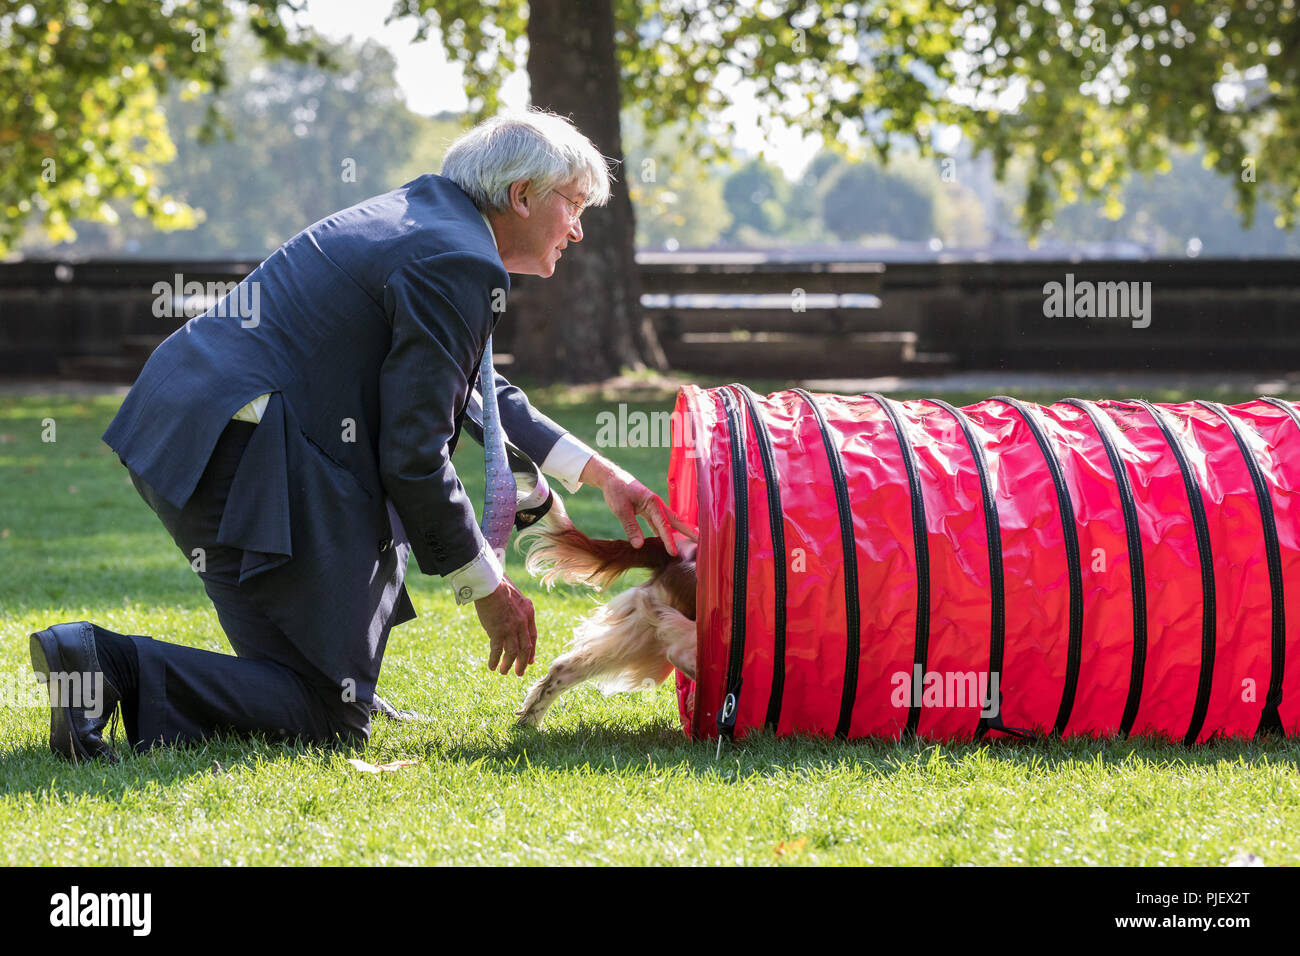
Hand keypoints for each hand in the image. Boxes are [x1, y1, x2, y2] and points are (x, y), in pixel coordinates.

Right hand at [474, 575, 536, 675]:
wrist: (491, 584)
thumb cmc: (500, 586)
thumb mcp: (516, 596)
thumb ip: (518, 609)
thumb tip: (514, 617)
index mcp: (529, 613)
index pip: (532, 637)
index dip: (531, 651)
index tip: (530, 661)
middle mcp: (522, 623)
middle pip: (526, 648)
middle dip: (522, 663)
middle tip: (519, 673)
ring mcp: (511, 628)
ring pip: (513, 653)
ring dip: (508, 664)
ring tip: (504, 672)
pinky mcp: (498, 631)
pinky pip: (497, 651)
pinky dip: (495, 660)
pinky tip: (492, 666)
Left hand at [579, 455, 696, 554]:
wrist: (612, 478)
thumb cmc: (617, 491)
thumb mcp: (621, 509)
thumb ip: (631, 527)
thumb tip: (639, 546)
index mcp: (653, 502)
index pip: (663, 525)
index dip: (669, 540)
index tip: (673, 553)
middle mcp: (657, 504)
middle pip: (675, 521)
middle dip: (688, 531)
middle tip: (700, 542)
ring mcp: (654, 507)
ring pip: (669, 522)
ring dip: (679, 532)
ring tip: (690, 543)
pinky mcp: (649, 510)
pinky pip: (660, 523)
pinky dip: (666, 531)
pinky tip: (669, 540)